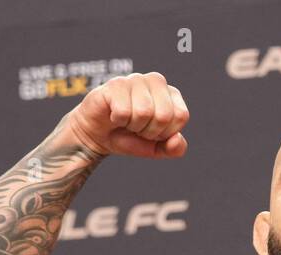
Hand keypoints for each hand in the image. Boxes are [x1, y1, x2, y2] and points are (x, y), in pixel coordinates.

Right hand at [67, 72, 188, 157]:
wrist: (99, 136)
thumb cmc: (130, 137)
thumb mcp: (156, 148)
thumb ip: (174, 148)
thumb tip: (177, 140)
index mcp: (172, 94)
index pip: (181, 116)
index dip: (165, 132)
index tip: (152, 131)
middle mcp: (156, 81)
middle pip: (164, 115)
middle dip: (149, 131)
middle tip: (137, 127)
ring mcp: (136, 79)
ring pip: (144, 112)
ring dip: (133, 125)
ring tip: (126, 121)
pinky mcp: (115, 83)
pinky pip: (124, 111)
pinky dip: (118, 120)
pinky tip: (114, 115)